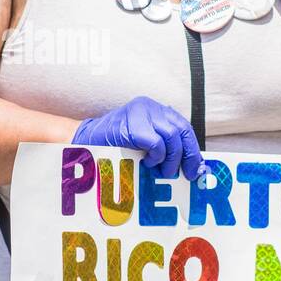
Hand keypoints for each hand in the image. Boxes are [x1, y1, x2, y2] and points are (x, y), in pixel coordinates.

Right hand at [72, 95, 203, 179]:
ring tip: (162, 170)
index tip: (197, 168)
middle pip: (182, 130)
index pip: (184, 127)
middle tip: (185, 174)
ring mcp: (141, 112)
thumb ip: (165, 148)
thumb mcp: (144, 145)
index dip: (193, 149)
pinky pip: (156, 142)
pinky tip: (148, 162)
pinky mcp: (132, 123)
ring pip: (172, 136)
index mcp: (156, 110)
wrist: (84, 143)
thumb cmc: (114, 147)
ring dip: (170, 158)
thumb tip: (192, 167)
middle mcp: (150, 107)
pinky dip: (156, 156)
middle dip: (187, 155)